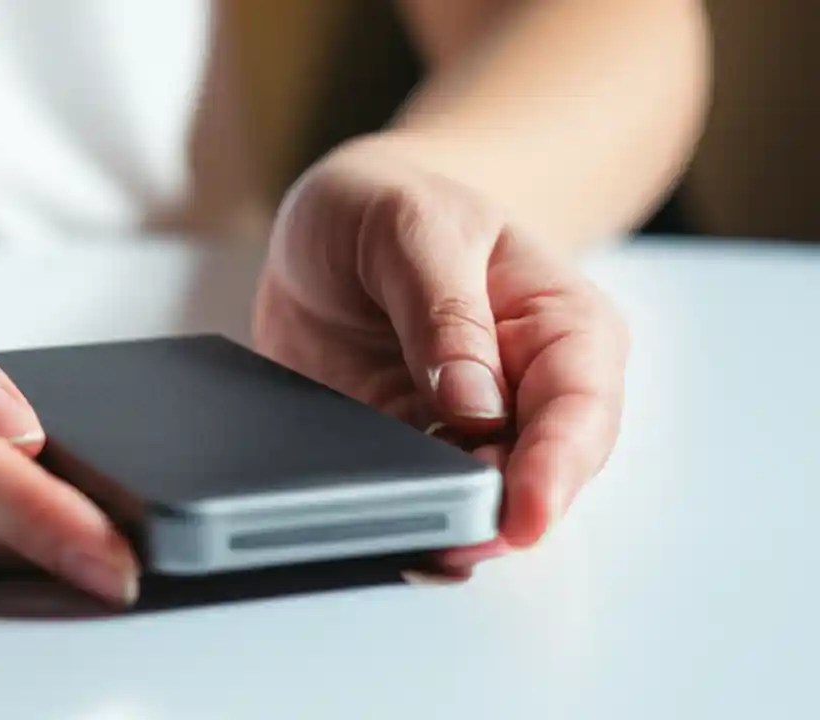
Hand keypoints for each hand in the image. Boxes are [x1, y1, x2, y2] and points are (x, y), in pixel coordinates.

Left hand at [253, 136, 628, 573]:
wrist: (331, 223)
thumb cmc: (390, 204)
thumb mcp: (413, 228)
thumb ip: (443, 312)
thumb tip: (475, 408)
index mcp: (559, 325)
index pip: (579, 407)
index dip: (555, 469)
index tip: (522, 514)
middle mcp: (526, 389)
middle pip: (536, 475)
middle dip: (498, 515)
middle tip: (450, 542)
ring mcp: (467, 430)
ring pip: (478, 502)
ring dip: (447, 526)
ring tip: (409, 542)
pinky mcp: (409, 452)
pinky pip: (416, 501)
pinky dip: (402, 520)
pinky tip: (376, 532)